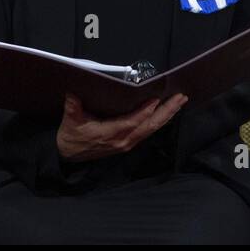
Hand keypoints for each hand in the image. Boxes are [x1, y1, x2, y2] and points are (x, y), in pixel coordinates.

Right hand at [55, 92, 187, 162]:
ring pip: (151, 129)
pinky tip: (166, 114)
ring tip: (179, 102)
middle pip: (149, 126)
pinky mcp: (127, 143)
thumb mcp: (70, 121)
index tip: (156, 100)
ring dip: (166, 116)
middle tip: (180, 98)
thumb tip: (73, 95)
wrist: (68, 156)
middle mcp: (123, 140)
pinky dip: (158, 121)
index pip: (132, 122)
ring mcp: (127, 143)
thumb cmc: (71, 136)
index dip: (144, 112)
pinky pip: (147, 132)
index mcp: (110, 134)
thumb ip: (73, 108)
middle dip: (166, 111)